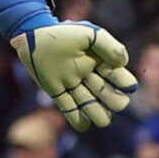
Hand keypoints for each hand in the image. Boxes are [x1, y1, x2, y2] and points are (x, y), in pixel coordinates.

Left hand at [9, 21, 137, 130]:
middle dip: (113, 100)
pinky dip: (78, 121)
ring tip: (101, 119)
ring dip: (99, 115)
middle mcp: (90, 75)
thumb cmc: (62, 33)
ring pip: (92, 108)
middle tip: (100, 89)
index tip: (126, 85)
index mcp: (101, 62)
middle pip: (111, 97)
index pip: (121, 79)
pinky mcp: (57, 92)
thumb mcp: (88, 33)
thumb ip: (108, 45)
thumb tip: (123, 63)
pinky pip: (70, 111)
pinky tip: (84, 124)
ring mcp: (74, 85)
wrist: (32, 35)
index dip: (125, 84)